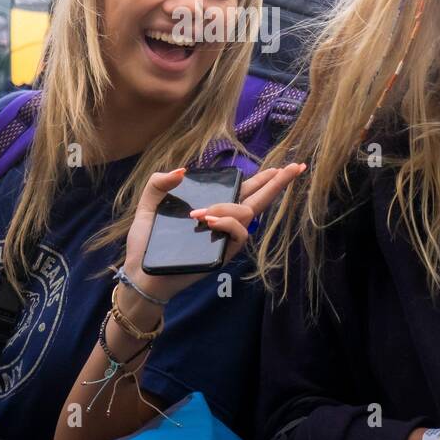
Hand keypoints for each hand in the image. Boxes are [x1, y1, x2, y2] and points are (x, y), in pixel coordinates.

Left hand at [121, 162, 306, 306]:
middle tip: (297, 167)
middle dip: (278, 183)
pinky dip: (226, 222)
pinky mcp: (223, 255)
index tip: (284, 166)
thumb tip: (183, 170)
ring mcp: (226, 239)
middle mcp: (224, 223)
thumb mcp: (148, 206)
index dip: (265, 178)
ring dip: (226, 208)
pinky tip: (209, 220)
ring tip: (200, 215)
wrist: (141, 273)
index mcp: (213, 208)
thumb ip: (159, 184)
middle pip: (259, 199)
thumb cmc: (147, 243)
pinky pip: (238, 234)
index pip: (245, 190)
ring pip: (246, 214)